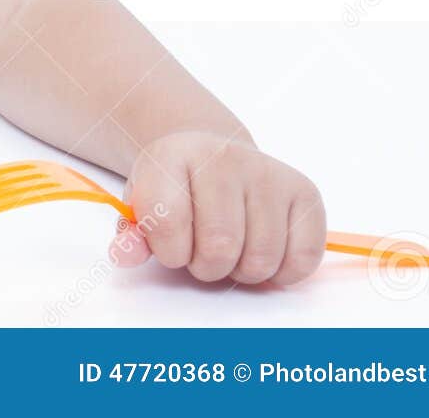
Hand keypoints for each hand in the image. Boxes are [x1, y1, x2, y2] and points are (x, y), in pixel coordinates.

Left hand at [108, 130, 326, 284]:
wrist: (212, 157)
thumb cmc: (175, 189)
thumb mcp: (142, 204)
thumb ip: (133, 234)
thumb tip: (123, 255)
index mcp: (172, 155)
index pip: (168, 221)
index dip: (168, 250)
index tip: (169, 243)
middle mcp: (223, 157)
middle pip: (220, 247)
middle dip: (206, 266)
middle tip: (201, 251)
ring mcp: (268, 172)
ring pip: (262, 259)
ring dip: (242, 271)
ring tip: (231, 248)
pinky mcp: (305, 192)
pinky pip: (302, 259)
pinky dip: (281, 272)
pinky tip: (262, 250)